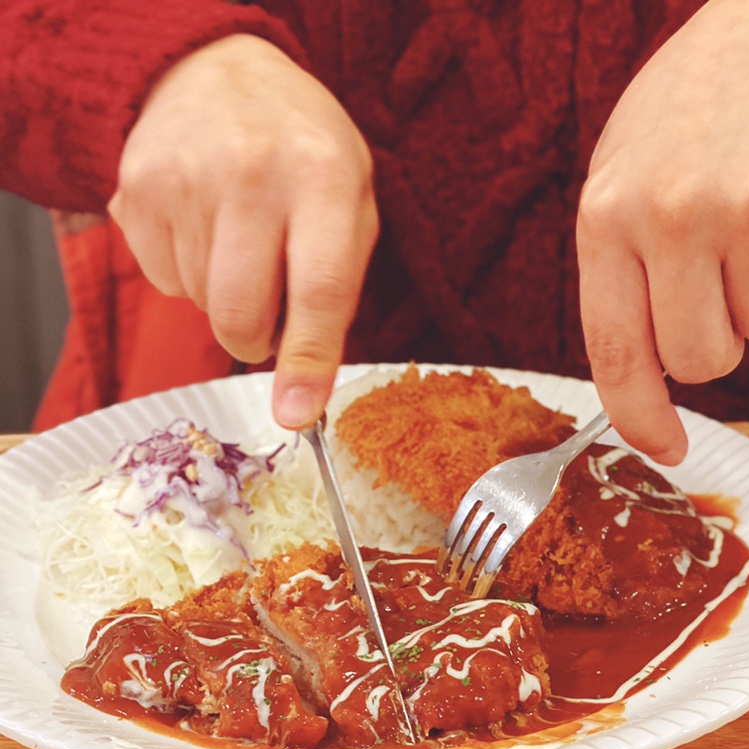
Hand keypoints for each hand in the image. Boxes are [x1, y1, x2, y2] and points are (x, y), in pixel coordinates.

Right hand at [108, 34, 377, 428]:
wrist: (216, 73)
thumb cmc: (302, 149)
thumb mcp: (353, 199)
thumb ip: (339, 286)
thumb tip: (306, 387)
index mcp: (322, 176)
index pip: (318, 288)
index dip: (308, 361)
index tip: (298, 414)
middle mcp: (249, 174)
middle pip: (240, 314)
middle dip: (257, 339)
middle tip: (271, 310)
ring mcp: (182, 181)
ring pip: (200, 305)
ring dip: (226, 297)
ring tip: (240, 240)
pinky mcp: (134, 194)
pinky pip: (163, 282)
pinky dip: (189, 274)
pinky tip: (204, 228)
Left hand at [576, 0, 748, 464]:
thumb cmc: (685, 117)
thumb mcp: (620, 184)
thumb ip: (624, 278)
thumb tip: (650, 375)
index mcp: (608, 218)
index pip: (617, 351)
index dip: (639, 415)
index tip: (663, 447)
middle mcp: (674, 216)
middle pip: (702, 360)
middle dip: (714, 343)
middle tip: (715, 286)